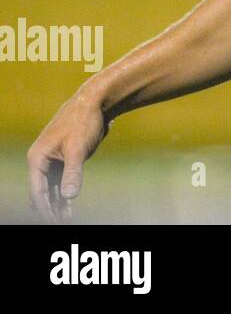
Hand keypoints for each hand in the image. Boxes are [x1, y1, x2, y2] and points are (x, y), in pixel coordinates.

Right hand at [28, 89, 108, 222]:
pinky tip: (68, 206)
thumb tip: (69, 196)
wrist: (97, 102)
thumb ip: (73, 172)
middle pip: (42, 192)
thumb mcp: (78, 148)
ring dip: (57, 204)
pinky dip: (64, 194)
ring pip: (52, 188)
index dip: (45, 208)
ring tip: (65, 220)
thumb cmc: (84, 122)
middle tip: (61, 224)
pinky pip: (61, 181)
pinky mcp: (66, 158)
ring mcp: (53, 159)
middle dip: (49, 209)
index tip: (52, 222)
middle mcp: (41, 160)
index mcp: (37, 158)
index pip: (38, 191)